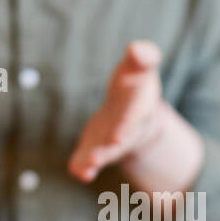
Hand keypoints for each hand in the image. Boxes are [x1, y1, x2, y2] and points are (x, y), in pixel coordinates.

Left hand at [68, 40, 169, 182]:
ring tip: (85, 168)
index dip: (125, 127)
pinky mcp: (96, 146)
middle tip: (95, 159)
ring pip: (105, 153)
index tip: (116, 138)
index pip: (133, 118)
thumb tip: (137, 49)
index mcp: (139, 108)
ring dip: (95, 161)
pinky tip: (76, 171)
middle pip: (119, 142)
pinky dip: (82, 167)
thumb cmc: (135, 81)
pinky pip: (89, 160)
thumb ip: (144, 56)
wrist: (132, 106)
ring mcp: (111, 141)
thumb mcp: (139, 67)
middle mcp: (127, 128)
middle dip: (108, 150)